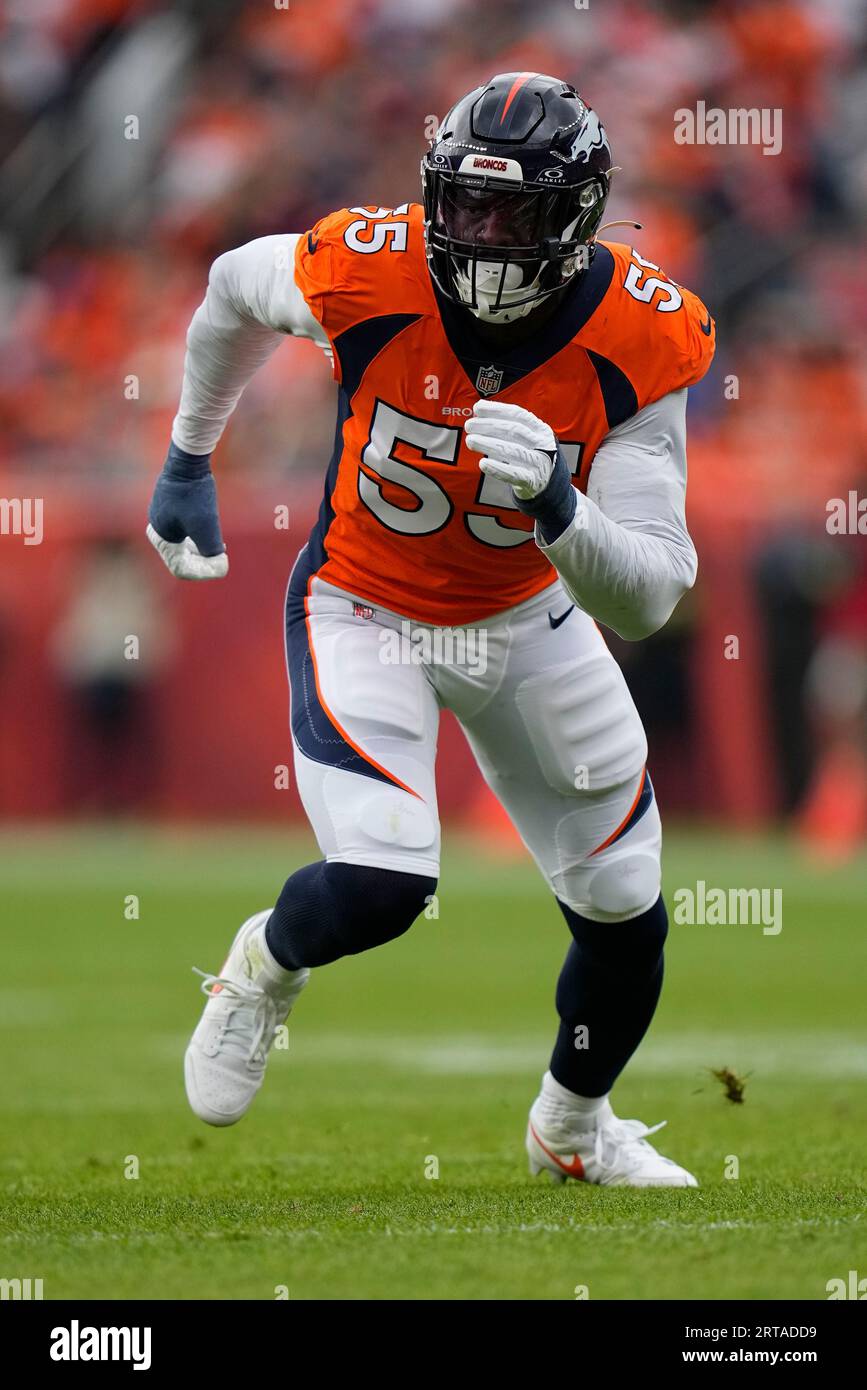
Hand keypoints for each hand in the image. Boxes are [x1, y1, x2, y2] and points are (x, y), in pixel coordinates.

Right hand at [147, 443, 228, 579]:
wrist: (188, 460)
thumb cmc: (195, 493)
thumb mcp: (206, 525)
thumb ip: (212, 550)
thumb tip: (220, 568)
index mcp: (161, 538)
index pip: (181, 568)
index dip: (203, 572)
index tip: (221, 565)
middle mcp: (158, 530)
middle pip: (181, 560)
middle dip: (203, 564)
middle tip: (221, 561)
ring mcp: (164, 519)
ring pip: (184, 547)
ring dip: (203, 552)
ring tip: (220, 551)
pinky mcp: (172, 509)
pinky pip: (185, 533)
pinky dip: (200, 539)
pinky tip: (214, 536)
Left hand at [463, 400, 557, 498]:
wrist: (547, 483)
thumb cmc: (529, 454)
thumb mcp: (525, 437)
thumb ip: (506, 424)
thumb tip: (479, 409)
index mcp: (540, 429)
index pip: (518, 414)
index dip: (497, 410)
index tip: (477, 409)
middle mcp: (542, 444)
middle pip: (514, 431)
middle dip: (489, 426)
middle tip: (469, 425)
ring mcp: (539, 463)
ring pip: (512, 451)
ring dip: (489, 444)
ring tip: (470, 440)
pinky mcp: (532, 481)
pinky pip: (513, 474)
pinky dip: (497, 468)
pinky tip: (483, 463)